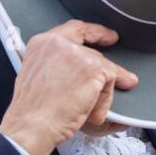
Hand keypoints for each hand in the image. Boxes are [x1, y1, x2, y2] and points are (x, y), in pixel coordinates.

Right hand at [0, 20, 138, 154]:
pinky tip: (94, 114)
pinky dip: (105, 100)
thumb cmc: (32, 111)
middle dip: (105, 70)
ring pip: (103, 68)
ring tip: (94, 112)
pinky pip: (110, 80)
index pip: (75, 29)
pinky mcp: (92, 68)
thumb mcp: (35, 77)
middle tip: (124, 78)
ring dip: (102, 92)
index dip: (95, 32)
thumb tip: (74, 71)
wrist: (32, 125)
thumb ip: (53, 66)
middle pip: (92, 52)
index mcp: (42, 43)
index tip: (108, 37)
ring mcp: (76, 54)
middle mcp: (58, 43)